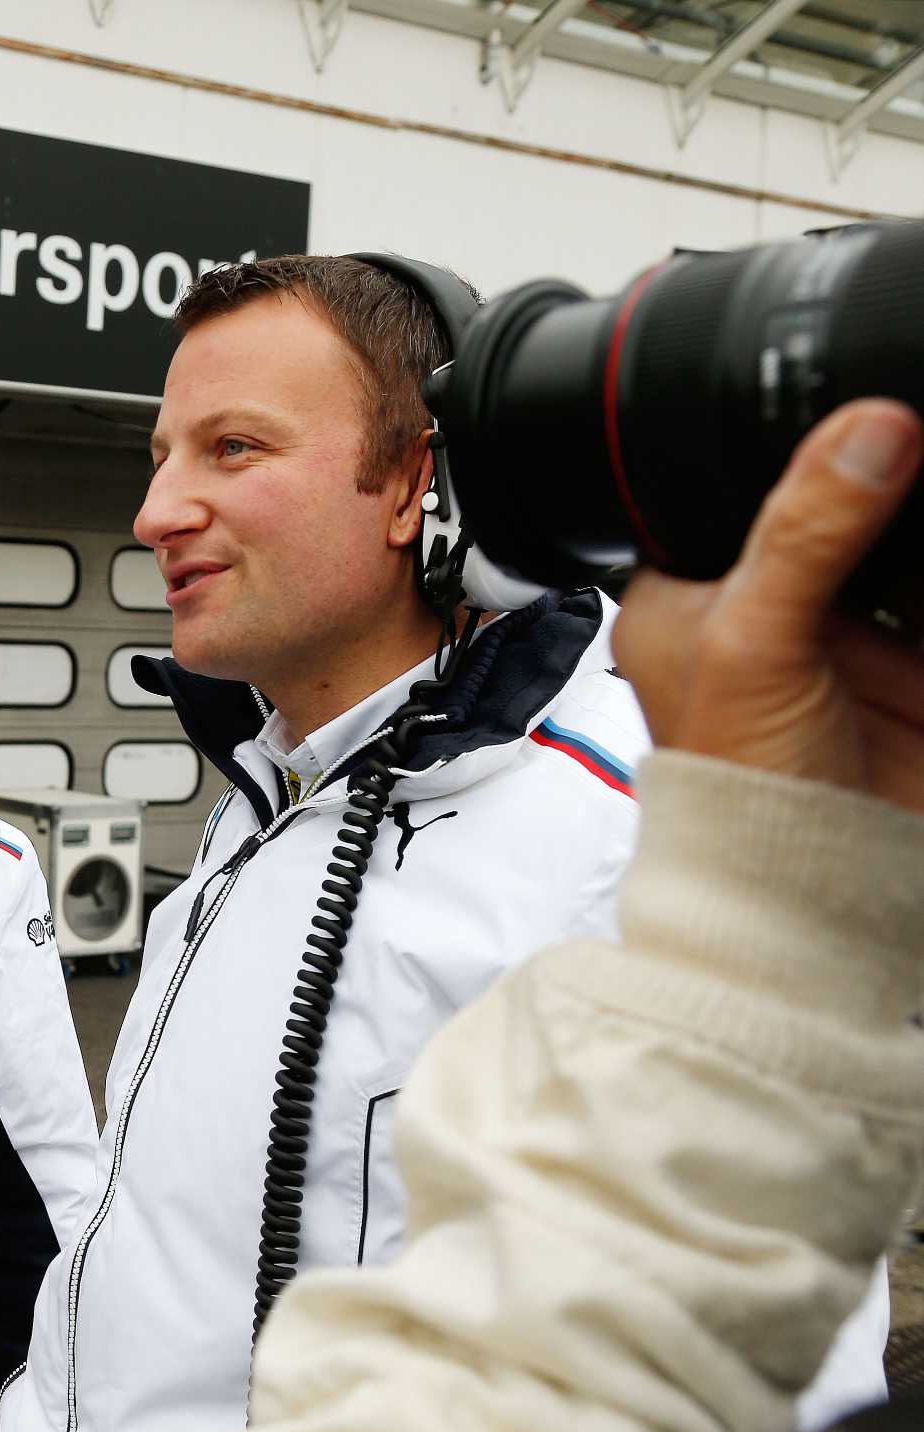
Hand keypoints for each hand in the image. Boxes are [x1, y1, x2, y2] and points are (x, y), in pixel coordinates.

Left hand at [615, 398, 923, 813]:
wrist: (817, 894)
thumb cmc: (738, 795)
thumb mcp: (756, 644)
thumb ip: (806, 535)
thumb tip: (866, 432)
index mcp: (690, 589)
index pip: (734, 479)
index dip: (787, 432)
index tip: (849, 379)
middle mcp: (772, 600)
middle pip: (835, 496)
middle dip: (881, 458)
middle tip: (914, 401)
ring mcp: (851, 628)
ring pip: (898, 533)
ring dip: (922, 497)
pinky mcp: (914, 659)